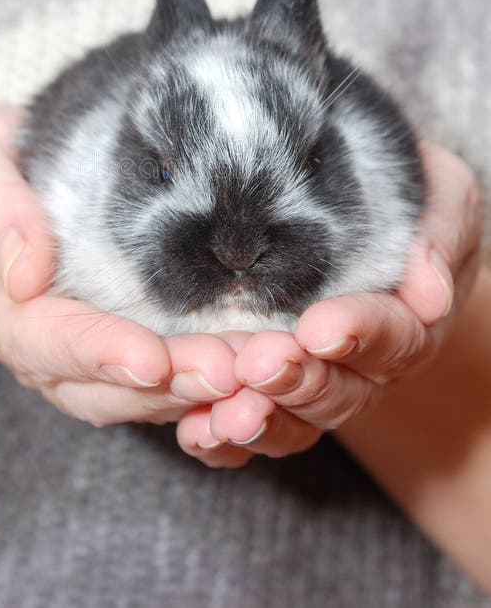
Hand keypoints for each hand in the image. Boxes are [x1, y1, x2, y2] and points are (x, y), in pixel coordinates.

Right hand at [0, 104, 240, 423]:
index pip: (44, 342)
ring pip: (140, 393)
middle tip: (232, 373)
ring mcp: (85, 350)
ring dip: (199, 392)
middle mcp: (41, 346)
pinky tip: (259, 373)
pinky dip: (209, 386)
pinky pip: (164, 378)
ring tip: (258, 375)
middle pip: (102, 386)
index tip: (150, 360)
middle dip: (169, 384)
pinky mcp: (125, 339)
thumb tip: (26, 275)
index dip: (97, 354)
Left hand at [176, 142, 481, 466]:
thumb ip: (439, 233)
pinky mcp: (266, 389)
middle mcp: (363, 365)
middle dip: (298, 380)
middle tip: (259, 363)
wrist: (368, 215)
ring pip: (292, 420)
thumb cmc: (407, 198)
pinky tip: (194, 429)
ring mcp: (315, 381)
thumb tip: (431, 294)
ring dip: (260, 420)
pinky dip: (219, 439)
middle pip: (338, 391)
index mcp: (406, 319)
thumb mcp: (440, 195)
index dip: (358, 334)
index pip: (391, 335)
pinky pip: (248, 425)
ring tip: (225, 413)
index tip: (320, 329)